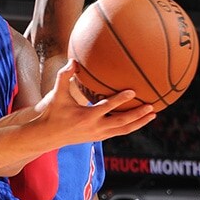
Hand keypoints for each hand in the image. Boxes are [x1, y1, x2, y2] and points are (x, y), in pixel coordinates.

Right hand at [38, 60, 154, 143]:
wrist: (47, 136)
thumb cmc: (52, 113)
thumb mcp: (56, 95)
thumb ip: (63, 76)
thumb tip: (73, 60)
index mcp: (86, 116)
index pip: (106, 107)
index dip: (120, 100)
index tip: (133, 91)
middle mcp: (94, 128)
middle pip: (121, 122)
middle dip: (137, 115)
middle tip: (151, 106)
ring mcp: (97, 135)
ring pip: (123, 130)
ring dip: (139, 123)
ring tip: (153, 114)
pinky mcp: (98, 138)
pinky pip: (118, 132)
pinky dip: (130, 126)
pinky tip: (139, 119)